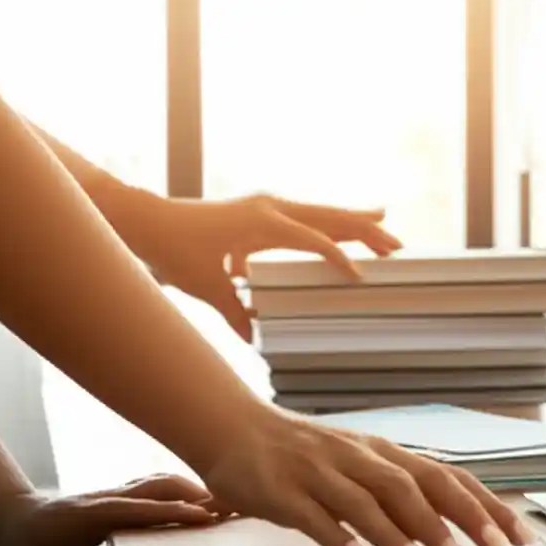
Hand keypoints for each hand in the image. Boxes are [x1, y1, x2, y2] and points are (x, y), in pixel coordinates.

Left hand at [0, 476, 217, 545]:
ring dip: (192, 489)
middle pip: (157, 485)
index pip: (138, 507)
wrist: (11, 519)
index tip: (203, 516)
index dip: (172, 511)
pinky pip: (156, 487)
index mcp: (88, 512)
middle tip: (231, 506)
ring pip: (160, 482)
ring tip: (224, 503)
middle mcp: (106, 496)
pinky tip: (198, 502)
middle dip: (195, 493)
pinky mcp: (119, 496)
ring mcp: (114, 492)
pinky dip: (181, 491)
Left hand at [120, 193, 400, 340]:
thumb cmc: (175, 251)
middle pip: (329, 217)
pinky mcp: (265, 209)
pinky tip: (349, 222)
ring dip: (354, 220)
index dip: (338, 257)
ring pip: (323, 211)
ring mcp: (269, 205)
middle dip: (364, 231)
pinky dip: (332, 219)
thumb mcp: (207, 287)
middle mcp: (271, 208)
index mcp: (261, 223)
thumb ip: (235, 311)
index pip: (312, 239)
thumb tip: (255, 340)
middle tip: (396, 246)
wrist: (149, 221)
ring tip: (386, 225)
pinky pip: (308, 213)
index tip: (360, 275)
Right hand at [201, 408, 537, 545]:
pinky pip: (315, 516)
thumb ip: (400, 495)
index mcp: (386, 453)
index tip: (515, 535)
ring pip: (370, 500)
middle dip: (456, 518)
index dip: (484, 505)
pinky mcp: (285, 492)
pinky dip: (337, 536)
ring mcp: (323, 472)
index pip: (447, 477)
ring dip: (402, 532)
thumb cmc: (308, 455)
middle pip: (417, 485)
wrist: (238, 430)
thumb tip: (446, 528)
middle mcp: (361, 458)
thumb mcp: (362, 467)